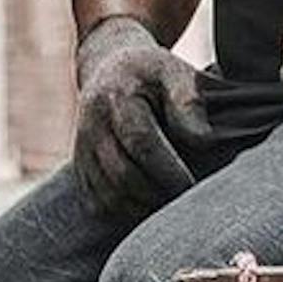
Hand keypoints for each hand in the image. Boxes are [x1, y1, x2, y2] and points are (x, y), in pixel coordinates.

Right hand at [71, 17, 218, 215]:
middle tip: (188, 202)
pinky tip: (151, 205)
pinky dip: (127, 212)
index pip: (141, 142)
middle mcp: (91, 124)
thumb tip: (203, 141)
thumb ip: (191, 103)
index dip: (168, 170)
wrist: (109, 69)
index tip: (193, 186)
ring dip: (144, 208)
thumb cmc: (153, 74)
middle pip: (123, 174)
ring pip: (109, 195)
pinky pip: (99, 203)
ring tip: (173, 206)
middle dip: (158, 194)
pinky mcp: (79, 168)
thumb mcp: (176, 73)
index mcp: (117, 97)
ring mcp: (80, 148)